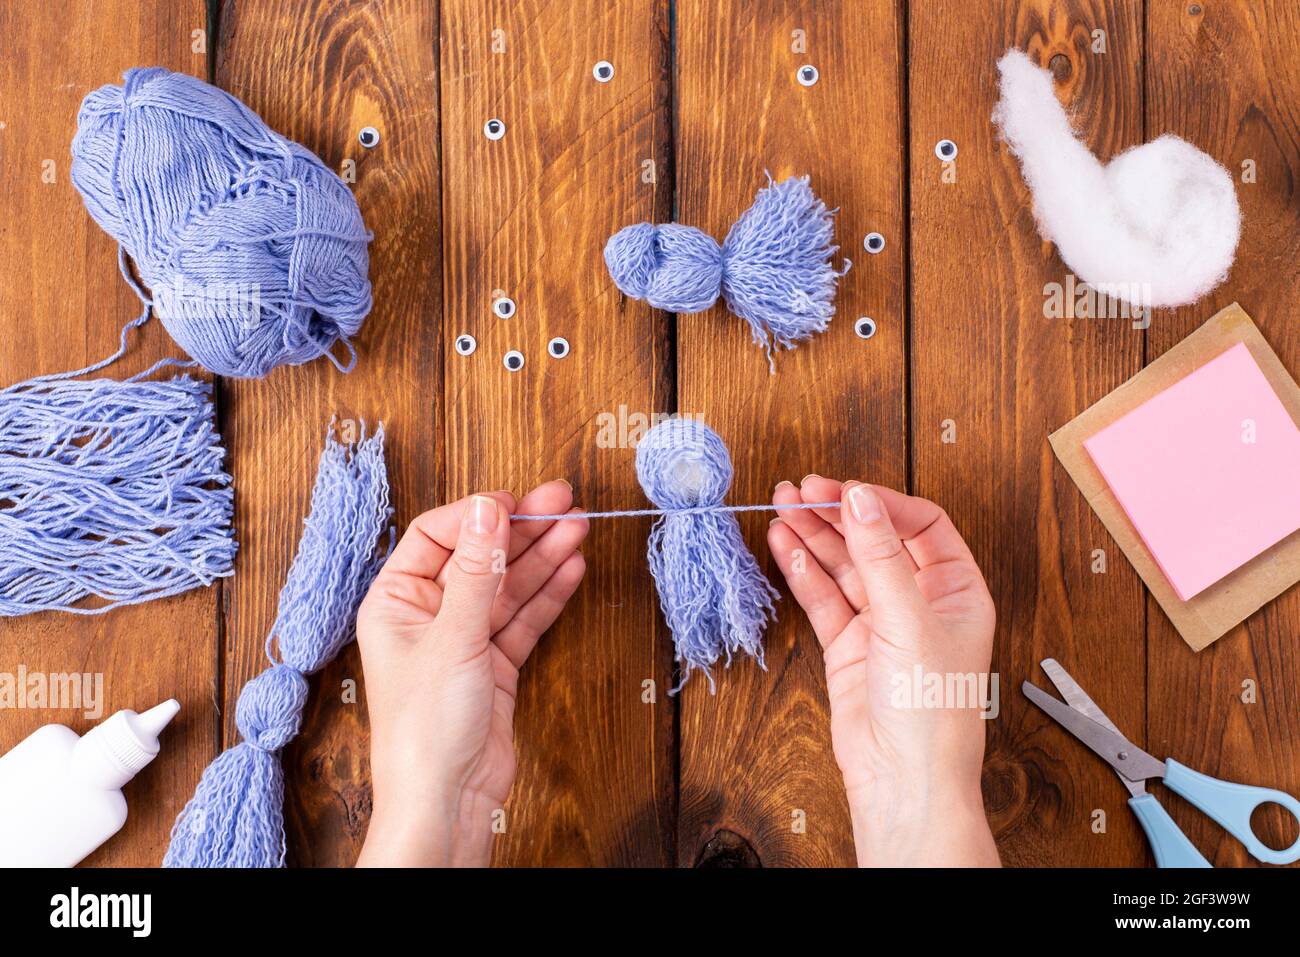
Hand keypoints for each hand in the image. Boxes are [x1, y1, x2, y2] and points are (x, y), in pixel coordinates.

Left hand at [354, 481, 587, 866]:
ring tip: (578, 529)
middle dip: (521, 530)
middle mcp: (426, 616)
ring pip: (506, 585)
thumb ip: (475, 571)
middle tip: (563, 503)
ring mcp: (462, 640)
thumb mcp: (452, 638)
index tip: (516, 501)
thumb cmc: (425, 728)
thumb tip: (486, 510)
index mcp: (394, 602)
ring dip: (542, 557)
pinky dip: (547, 594)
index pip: (436, 537)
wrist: (447, 800)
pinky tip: (571, 568)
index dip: (477, 515)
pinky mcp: (493, 665)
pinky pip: (522, 617)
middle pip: (478, 557)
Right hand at [767, 476, 998, 866]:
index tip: (843, 490)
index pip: (921, 525)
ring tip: (782, 507)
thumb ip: (880, 556)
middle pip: (876, 540)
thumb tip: (860, 500)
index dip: (881, 503)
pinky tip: (784, 544)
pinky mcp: (849, 645)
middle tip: (800, 490)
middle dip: (838, 514)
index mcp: (958, 590)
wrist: (902, 778)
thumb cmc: (931, 710)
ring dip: (814, 536)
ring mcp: (882, 622)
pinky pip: (824, 596)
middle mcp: (921, 601)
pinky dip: (802, 570)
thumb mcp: (908, 621)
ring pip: (844, 565)